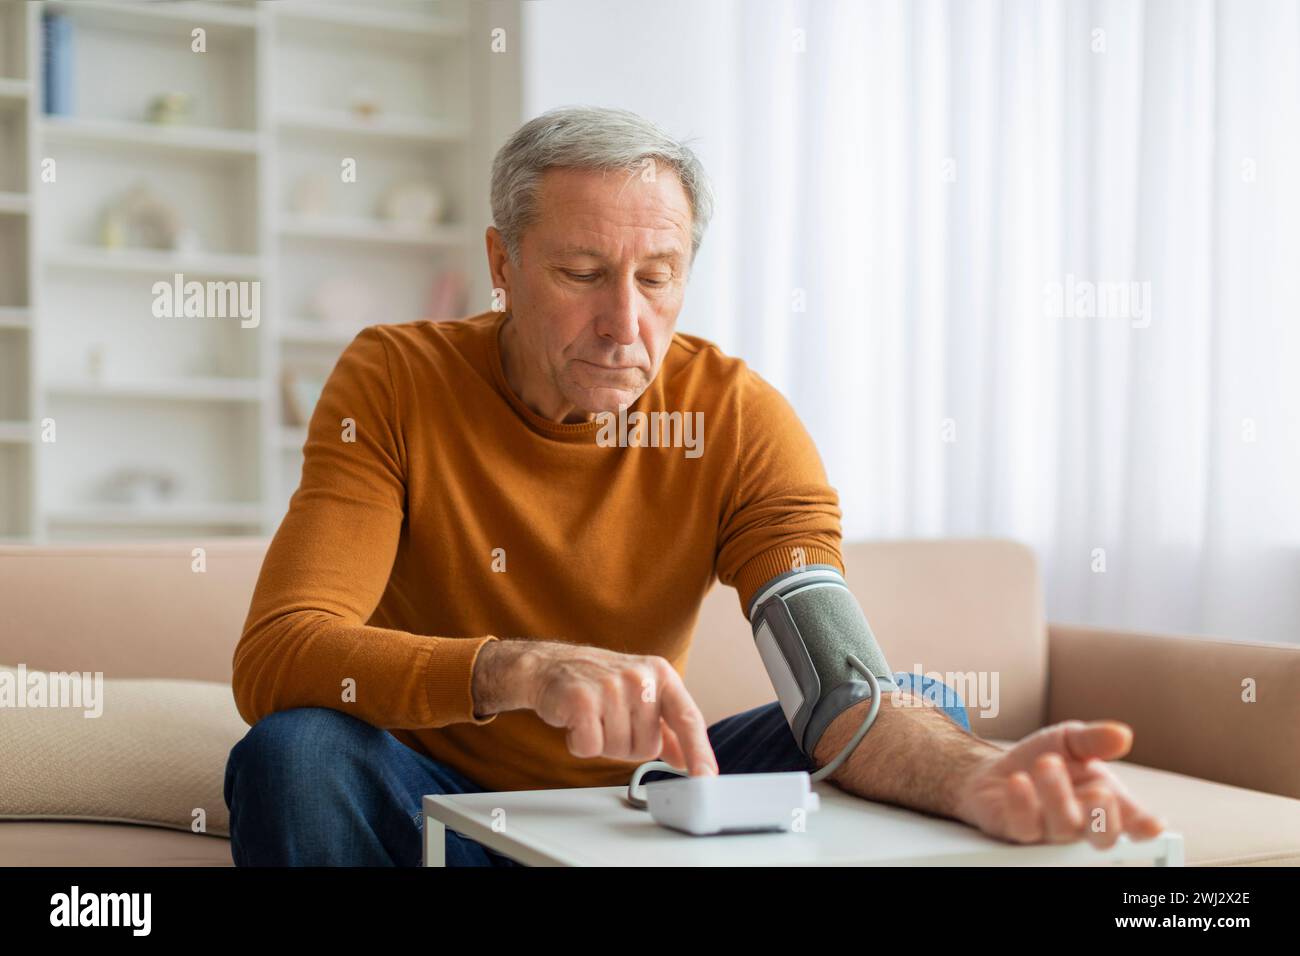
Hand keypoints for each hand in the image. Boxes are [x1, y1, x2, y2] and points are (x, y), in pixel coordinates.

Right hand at [479, 640, 718, 775]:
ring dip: (603, 743)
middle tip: (610, 721)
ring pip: (619, 750)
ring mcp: (611, 686)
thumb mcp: (641, 697)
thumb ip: (666, 729)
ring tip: (593, 717)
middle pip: (648, 747)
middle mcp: (640, 677)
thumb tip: (686, 759)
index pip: (688, 718)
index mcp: (661, 674)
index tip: (706, 778)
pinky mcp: (582, 699)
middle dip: (628, 745)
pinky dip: (581, 744)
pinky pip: (591, 748)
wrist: (552, 665)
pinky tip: (576, 722)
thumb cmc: (600, 682)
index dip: (699, 752)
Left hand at [952, 719, 1166, 846]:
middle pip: (1102, 836)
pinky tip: (1019, 781)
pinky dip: (1023, 803)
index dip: (1144, 826)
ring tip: (1048, 763)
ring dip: (1058, 796)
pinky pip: (1024, 826)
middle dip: (1104, 817)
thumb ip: (1095, 740)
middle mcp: (1081, 823)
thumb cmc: (1043, 759)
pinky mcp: (1017, 830)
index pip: (1132, 822)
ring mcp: (1049, 831)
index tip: (1152, 823)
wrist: (998, 769)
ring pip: (1062, 828)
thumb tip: (1122, 735)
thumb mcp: (1071, 741)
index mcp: (1105, 803)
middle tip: (1100, 792)